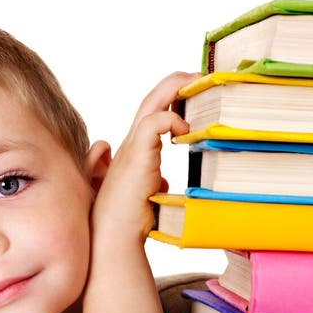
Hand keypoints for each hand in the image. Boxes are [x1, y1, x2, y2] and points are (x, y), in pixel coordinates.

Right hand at [91, 71, 194, 242]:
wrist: (113, 236)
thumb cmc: (127, 221)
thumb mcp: (147, 196)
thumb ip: (153, 183)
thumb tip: (164, 183)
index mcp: (134, 152)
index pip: (150, 113)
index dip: (169, 99)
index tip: (192, 95)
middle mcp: (129, 144)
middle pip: (150, 100)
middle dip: (175, 83)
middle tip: (198, 76)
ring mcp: (130, 148)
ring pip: (151, 104)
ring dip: (175, 89)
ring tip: (197, 83)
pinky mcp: (136, 155)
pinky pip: (153, 123)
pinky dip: (170, 119)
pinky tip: (184, 130)